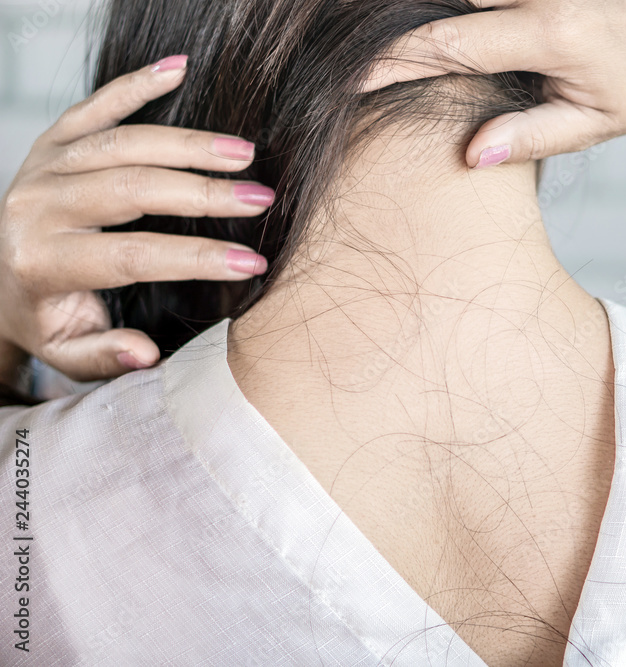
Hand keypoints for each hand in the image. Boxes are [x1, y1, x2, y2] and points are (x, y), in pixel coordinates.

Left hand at [0, 55, 272, 383]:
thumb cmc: (45, 316)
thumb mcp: (66, 352)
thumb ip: (103, 356)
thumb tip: (144, 353)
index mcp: (42, 261)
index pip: (132, 256)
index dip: (197, 260)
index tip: (251, 263)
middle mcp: (35, 206)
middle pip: (131, 189)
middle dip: (204, 194)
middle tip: (260, 198)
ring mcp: (43, 165)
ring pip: (123, 143)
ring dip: (188, 145)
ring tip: (244, 153)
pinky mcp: (52, 140)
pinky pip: (96, 105)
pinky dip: (138, 84)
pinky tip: (179, 69)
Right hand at [362, 0, 625, 168]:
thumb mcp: (593, 125)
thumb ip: (531, 136)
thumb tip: (470, 154)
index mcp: (552, 35)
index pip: (452, 45)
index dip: (394, 61)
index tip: (352, 79)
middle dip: (392, 21)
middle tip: (345, 45)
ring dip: (420, 11)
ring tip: (368, 33)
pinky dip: (461, 4)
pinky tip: (436, 24)